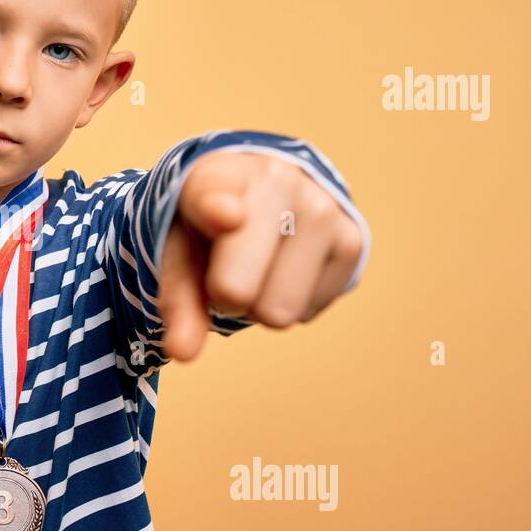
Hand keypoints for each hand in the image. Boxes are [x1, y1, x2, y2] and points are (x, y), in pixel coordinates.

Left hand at [159, 151, 362, 360]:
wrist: (265, 194)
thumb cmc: (211, 230)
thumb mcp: (180, 255)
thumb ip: (178, 302)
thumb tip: (183, 353)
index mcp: (217, 176)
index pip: (213, 198)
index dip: (216, 211)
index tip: (226, 217)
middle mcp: (277, 181)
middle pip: (238, 290)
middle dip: (227, 296)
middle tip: (228, 267)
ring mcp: (322, 208)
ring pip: (278, 312)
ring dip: (262, 302)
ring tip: (261, 263)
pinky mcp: (352, 240)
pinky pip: (308, 312)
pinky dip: (294, 300)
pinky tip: (289, 265)